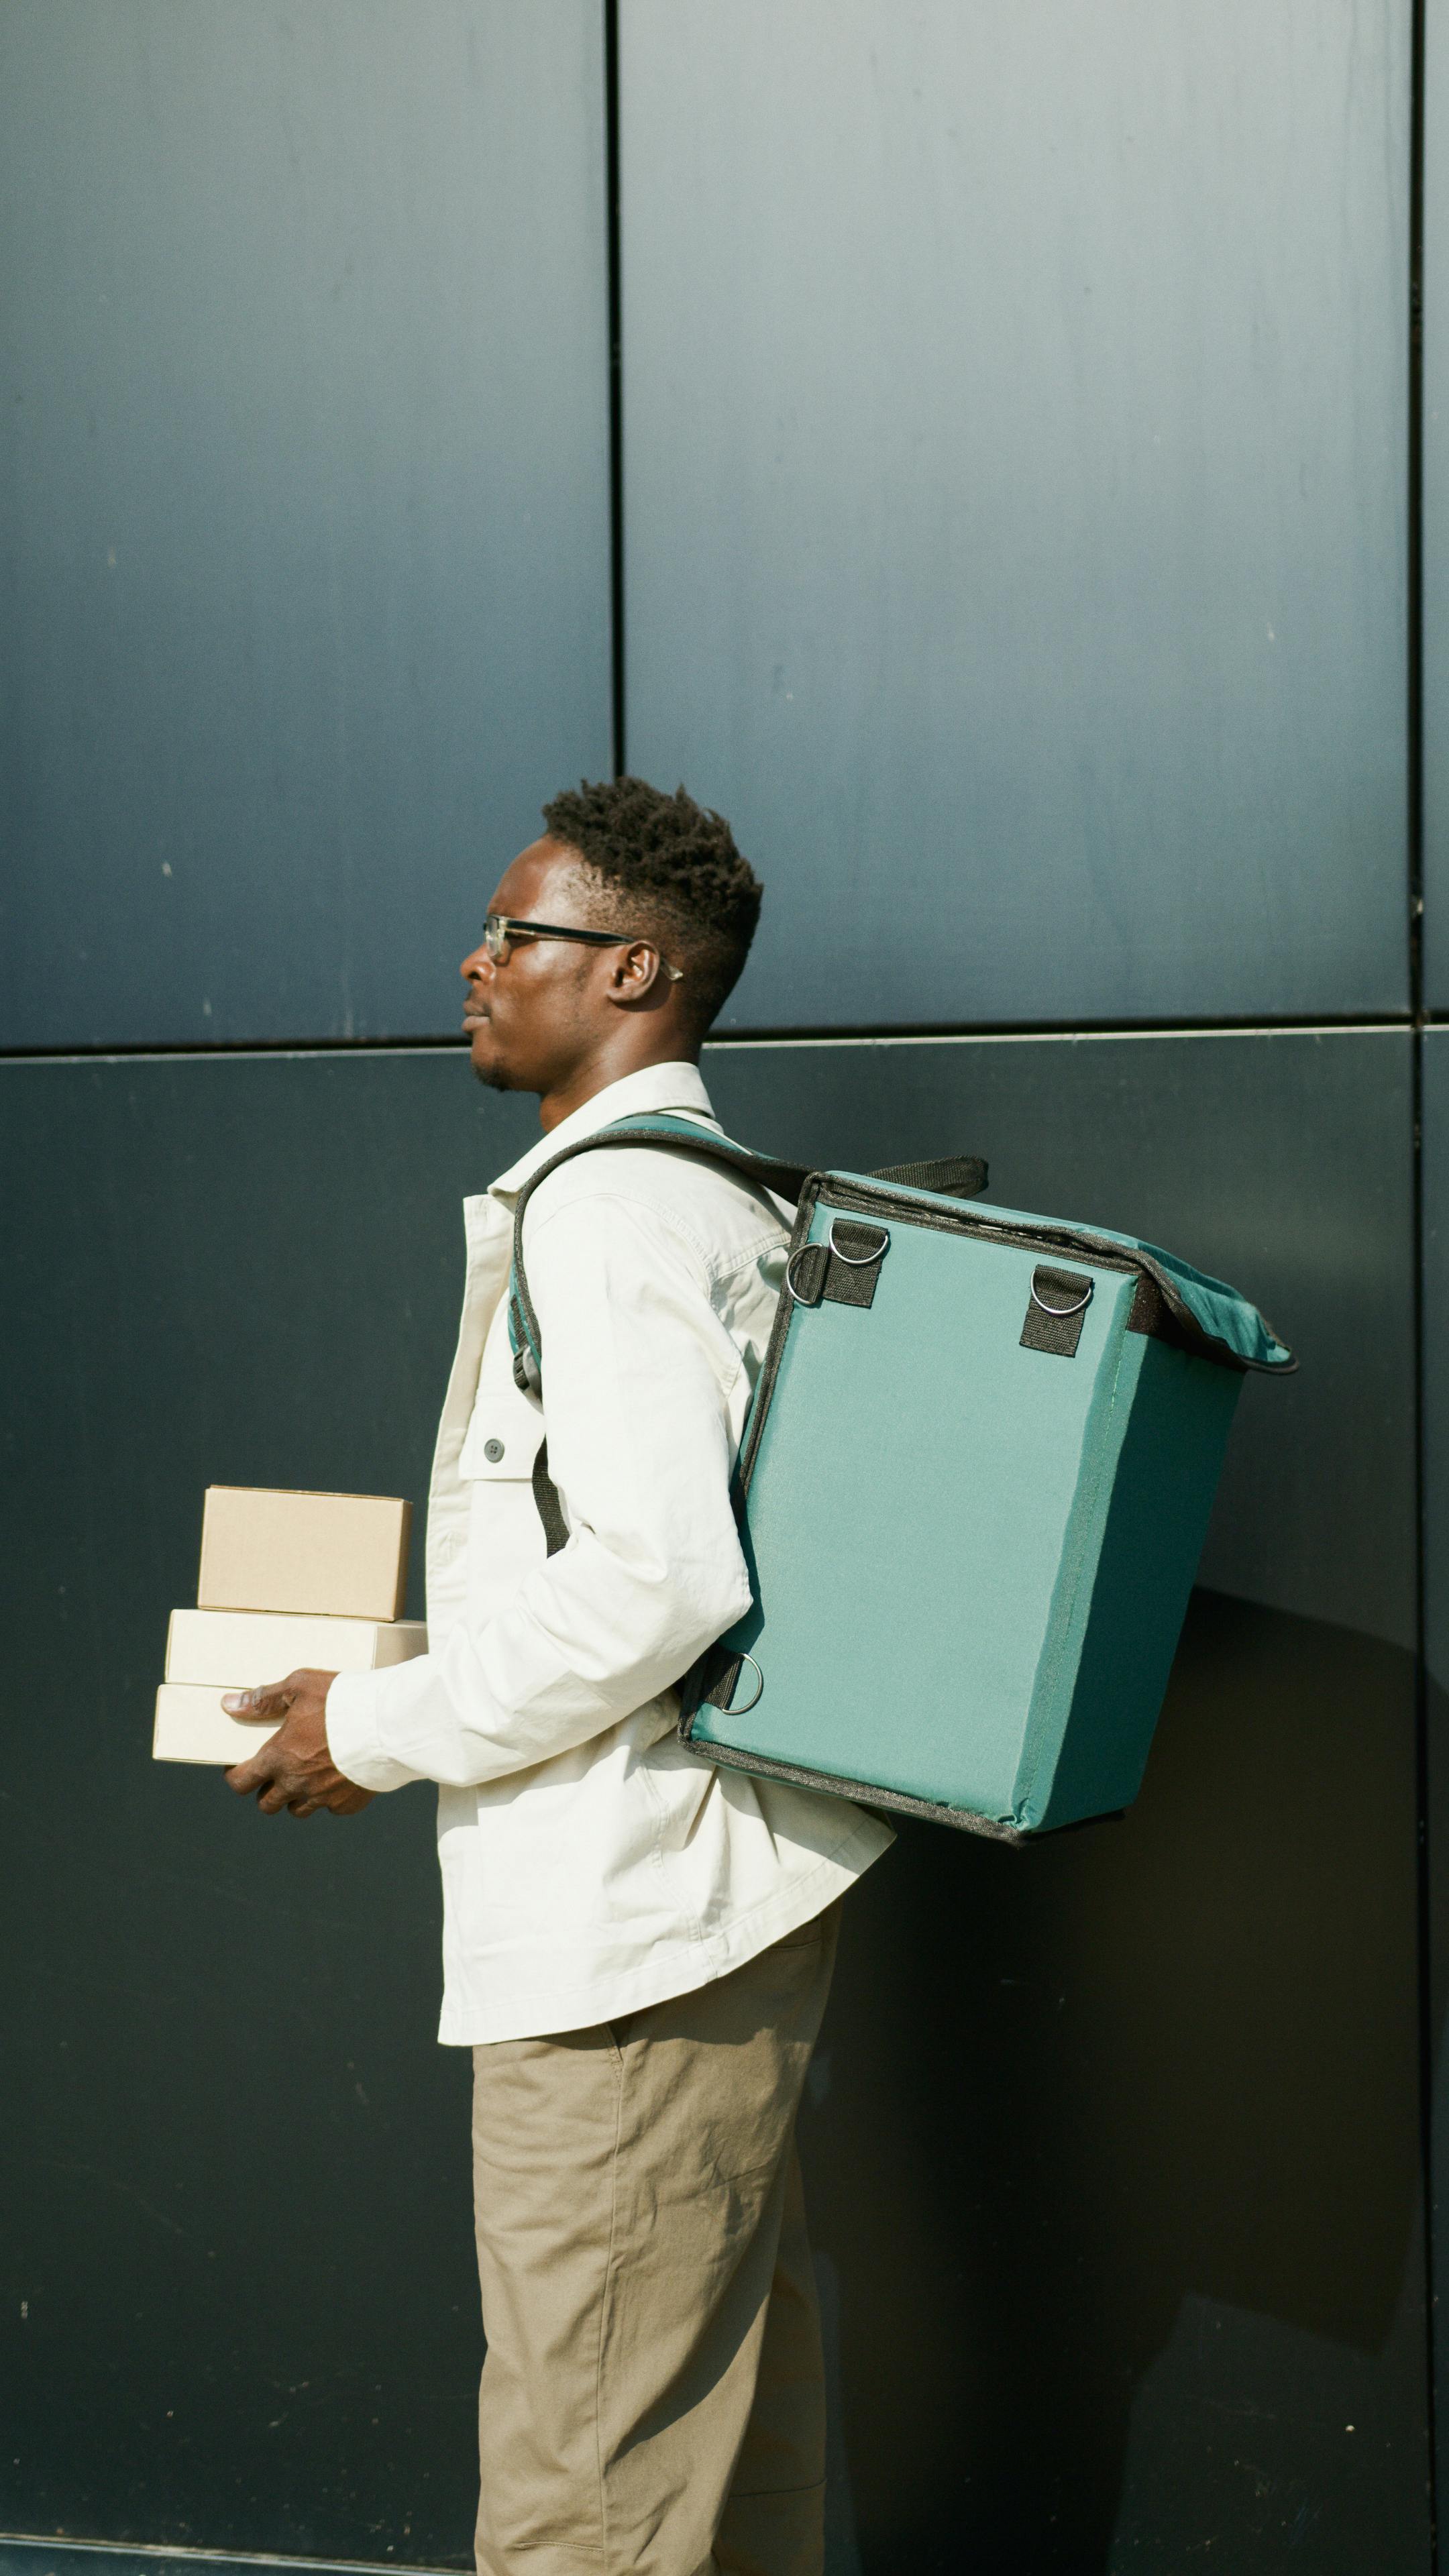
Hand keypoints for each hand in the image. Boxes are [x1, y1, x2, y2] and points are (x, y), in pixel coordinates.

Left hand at [222, 1668, 373, 1818]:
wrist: (389, 1723)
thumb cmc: (342, 1701)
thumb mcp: (300, 1686)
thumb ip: (265, 1699)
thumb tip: (229, 1706)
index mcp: (279, 1758)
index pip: (241, 1782)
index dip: (236, 1777)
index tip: (240, 1767)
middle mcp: (296, 1784)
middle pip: (267, 1804)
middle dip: (266, 1791)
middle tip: (274, 1773)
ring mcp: (323, 1798)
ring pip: (297, 1810)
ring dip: (295, 1798)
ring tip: (305, 1778)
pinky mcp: (348, 1803)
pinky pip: (331, 1808)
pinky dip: (329, 1798)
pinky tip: (337, 1779)